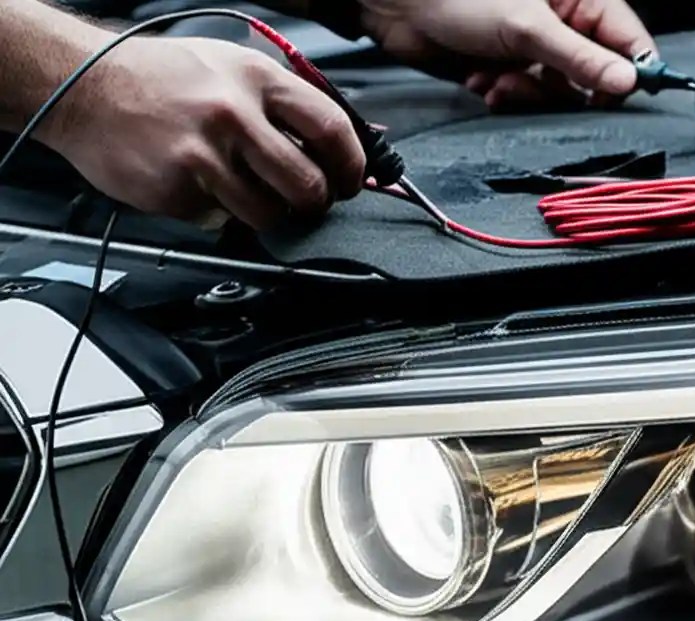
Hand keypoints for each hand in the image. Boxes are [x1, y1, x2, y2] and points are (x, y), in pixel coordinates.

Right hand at [43, 36, 365, 231]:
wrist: (83, 86)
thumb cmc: (163, 78)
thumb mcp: (233, 67)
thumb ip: (286, 103)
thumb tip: (346, 140)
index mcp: (256, 80)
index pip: (332, 128)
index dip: (352, 164)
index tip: (351, 180)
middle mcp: (234, 115)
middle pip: (308, 184)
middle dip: (318, 203)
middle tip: (309, 202)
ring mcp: (204, 156)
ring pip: (269, 214)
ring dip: (270, 215)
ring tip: (251, 193)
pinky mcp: (177, 190)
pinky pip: (222, 219)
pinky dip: (220, 212)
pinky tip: (201, 185)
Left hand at [356, 0, 657, 108]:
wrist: (401, 8)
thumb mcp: (527, 28)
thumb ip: (580, 59)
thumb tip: (627, 80)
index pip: (629, 40)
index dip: (631, 72)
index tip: (619, 95)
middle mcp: (564, 24)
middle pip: (596, 75)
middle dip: (566, 90)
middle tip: (539, 84)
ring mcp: (538, 48)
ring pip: (559, 93)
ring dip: (529, 95)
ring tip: (500, 81)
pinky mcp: (512, 68)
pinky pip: (529, 98)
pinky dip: (507, 96)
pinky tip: (483, 81)